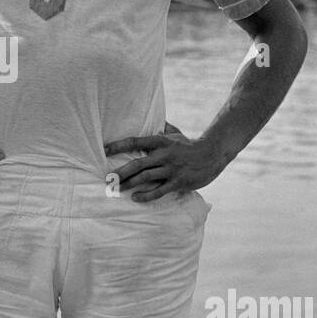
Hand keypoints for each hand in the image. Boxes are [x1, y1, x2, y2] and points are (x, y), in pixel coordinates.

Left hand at [104, 124, 226, 202]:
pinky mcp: (178, 182)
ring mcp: (171, 169)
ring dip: (129, 184)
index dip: (118, 145)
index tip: (104, 150)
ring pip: (145, 178)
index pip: (135, 142)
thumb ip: (163, 128)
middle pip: (137, 164)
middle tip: (106, 179)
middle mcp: (163, 155)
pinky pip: (159, 190)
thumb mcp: (176, 133)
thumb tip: (155, 119)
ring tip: (117, 189)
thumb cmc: (190, 145)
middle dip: (120, 172)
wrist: (212, 155)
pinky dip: (146, 195)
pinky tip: (135, 198)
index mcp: (160, 141)